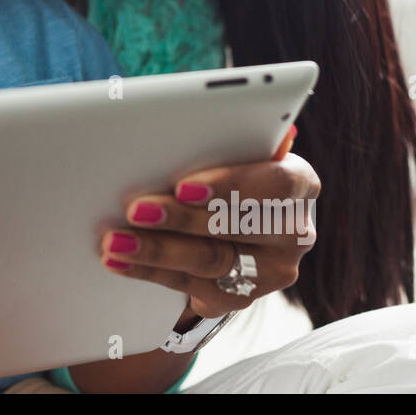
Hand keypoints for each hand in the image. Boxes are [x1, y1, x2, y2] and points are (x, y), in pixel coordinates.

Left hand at [100, 125, 318, 318]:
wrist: (219, 228)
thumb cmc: (220, 175)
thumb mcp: (226, 152)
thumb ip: (223, 140)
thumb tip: (189, 117)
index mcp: (299, 182)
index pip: (277, 182)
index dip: (231, 183)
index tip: (182, 186)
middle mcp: (295, 230)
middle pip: (237, 226)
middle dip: (180, 219)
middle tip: (135, 210)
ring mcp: (272, 269)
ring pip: (211, 260)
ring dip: (157, 249)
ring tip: (116, 239)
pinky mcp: (243, 297)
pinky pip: (193, 286)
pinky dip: (150, 272)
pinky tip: (121, 260)